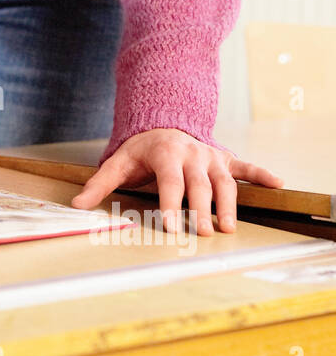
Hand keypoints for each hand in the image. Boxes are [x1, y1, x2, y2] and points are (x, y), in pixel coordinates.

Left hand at [70, 128, 283, 235]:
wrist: (162, 122)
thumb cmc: (140, 150)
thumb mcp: (118, 162)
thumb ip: (99, 184)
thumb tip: (76, 206)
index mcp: (166, 153)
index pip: (170, 182)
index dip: (171, 204)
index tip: (171, 227)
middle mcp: (192, 153)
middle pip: (200, 184)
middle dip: (202, 209)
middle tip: (204, 233)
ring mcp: (211, 156)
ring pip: (225, 180)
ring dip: (229, 203)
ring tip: (229, 227)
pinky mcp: (225, 158)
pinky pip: (246, 166)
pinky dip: (262, 174)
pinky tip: (278, 184)